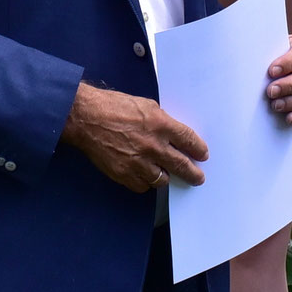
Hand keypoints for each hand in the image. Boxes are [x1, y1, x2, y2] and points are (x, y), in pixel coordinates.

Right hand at [61, 81, 208, 191]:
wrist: (88, 118)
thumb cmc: (115, 106)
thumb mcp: (146, 105)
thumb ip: (161, 121)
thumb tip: (171, 134)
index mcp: (161, 124)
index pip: (188, 140)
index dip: (198, 149)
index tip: (203, 155)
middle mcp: (153, 146)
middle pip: (180, 165)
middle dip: (192, 173)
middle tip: (198, 177)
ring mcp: (138, 162)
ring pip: (161, 179)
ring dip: (165, 176)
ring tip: (167, 173)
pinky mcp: (123, 174)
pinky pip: (141, 186)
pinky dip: (145, 182)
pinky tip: (145, 175)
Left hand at [266, 33, 291, 124]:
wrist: (257, 71)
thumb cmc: (259, 56)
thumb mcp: (259, 49)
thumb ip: (257, 52)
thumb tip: (239, 54)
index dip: (288, 63)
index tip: (272, 71)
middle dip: (288, 85)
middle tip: (270, 91)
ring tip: (275, 105)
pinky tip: (288, 118)